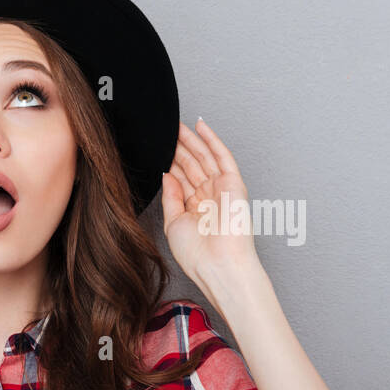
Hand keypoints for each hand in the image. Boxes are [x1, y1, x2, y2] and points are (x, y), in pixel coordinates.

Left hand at [161, 120, 259, 285]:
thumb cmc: (198, 254)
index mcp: (195, 208)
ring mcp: (221, 189)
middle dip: (177, 147)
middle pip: (191, 164)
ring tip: (175, 124)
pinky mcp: (234, 184)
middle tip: (162, 130)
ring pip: (204, 156)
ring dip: (191, 139)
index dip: (168, 161)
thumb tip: (166, 174)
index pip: (180, 177)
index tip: (154, 148)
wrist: (219, 266)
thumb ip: (170, 197)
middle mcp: (209, 197)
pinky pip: (223, 156)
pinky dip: (213, 140)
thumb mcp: (173, 223)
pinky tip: (201, 125)